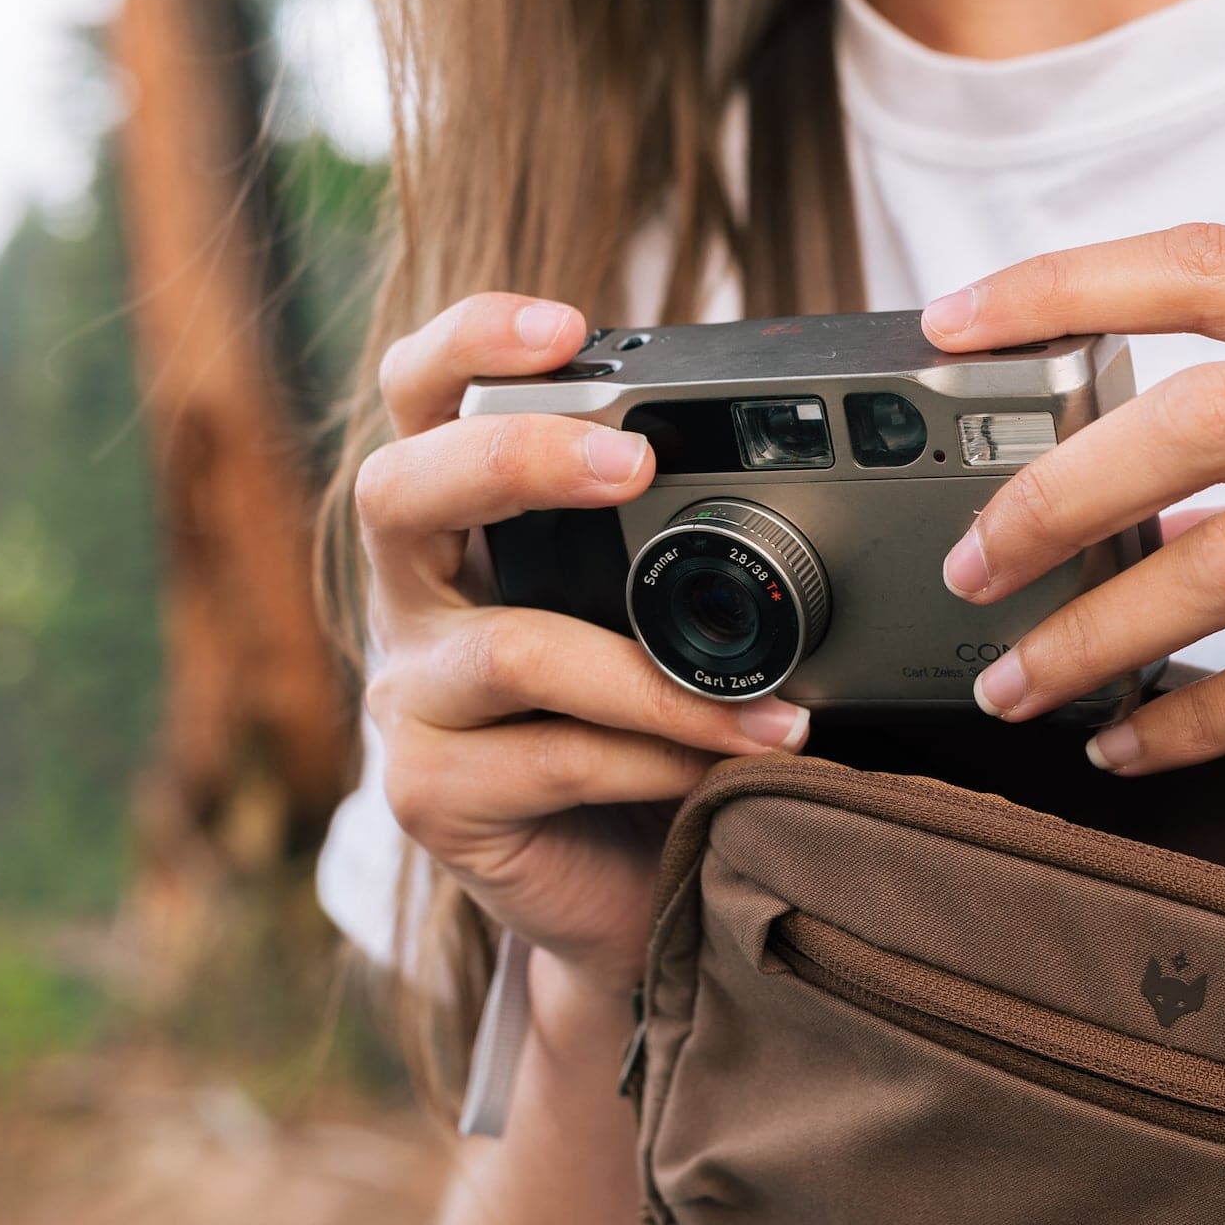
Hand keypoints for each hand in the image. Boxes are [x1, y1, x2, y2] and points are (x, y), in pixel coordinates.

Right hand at [362, 293, 809, 1001]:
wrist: (624, 897)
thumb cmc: (646, 737)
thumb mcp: (659, 622)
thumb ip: (681, 549)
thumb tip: (827, 486)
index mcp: (459, 529)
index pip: (418, 400)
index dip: (469, 344)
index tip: (567, 327)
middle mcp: (410, 603)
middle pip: (398, 490)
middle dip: (516, 459)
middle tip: (634, 464)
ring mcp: (409, 703)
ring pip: (507, 652)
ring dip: (651, 671)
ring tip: (769, 698)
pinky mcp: (431, 798)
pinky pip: (551, 757)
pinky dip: (658, 757)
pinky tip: (729, 763)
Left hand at [922, 225, 1224, 784]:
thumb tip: (1147, 473)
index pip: (1214, 261)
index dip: (1065, 283)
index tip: (951, 326)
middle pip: (1194, 415)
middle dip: (1052, 494)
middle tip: (970, 562)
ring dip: (1101, 632)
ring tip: (1021, 680)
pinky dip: (1201, 720)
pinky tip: (1140, 749)